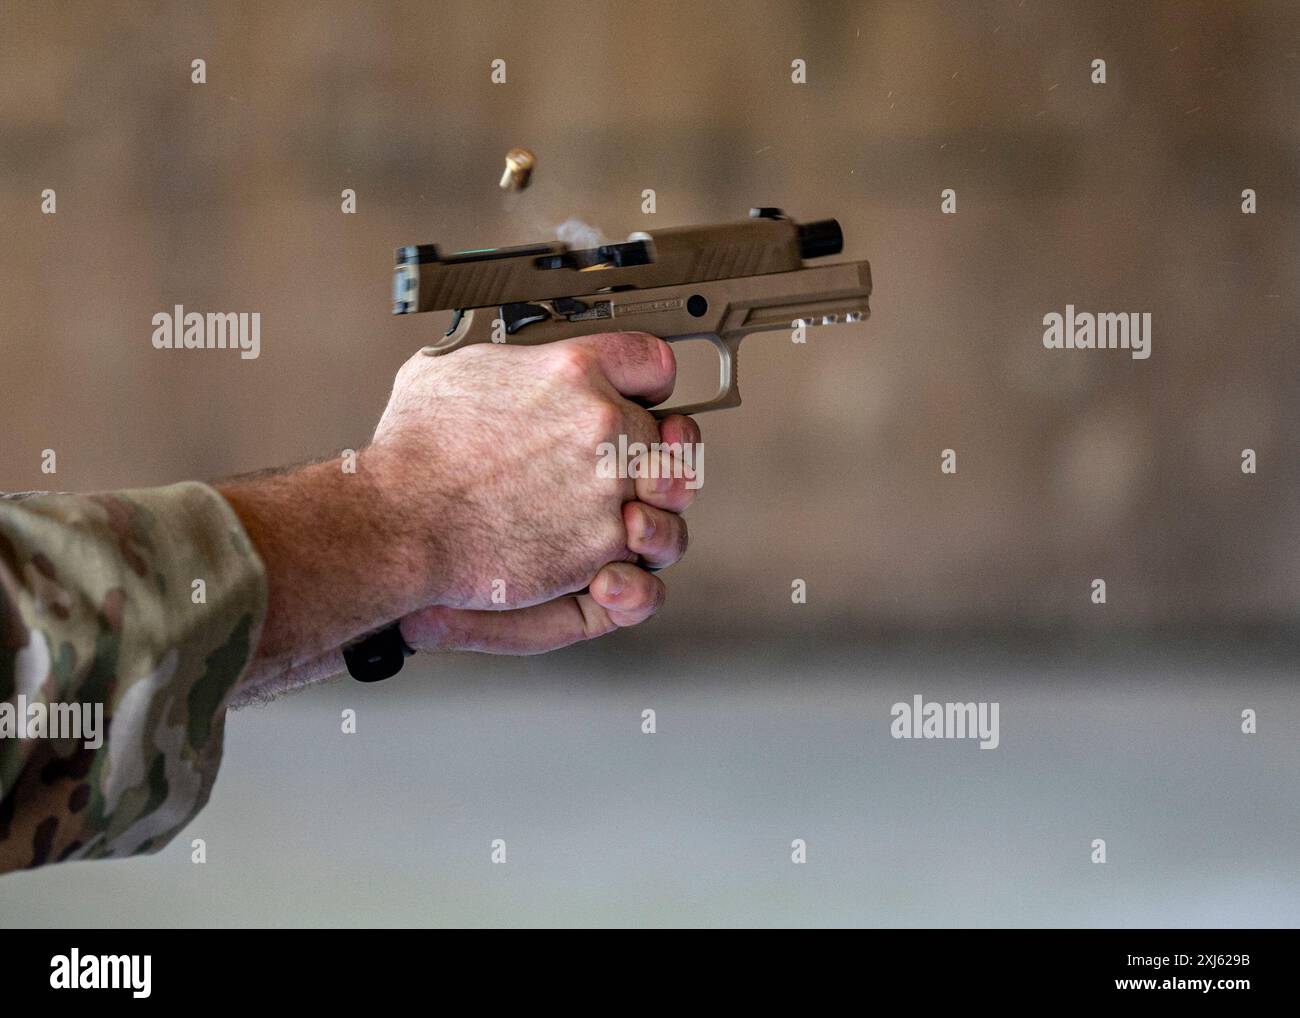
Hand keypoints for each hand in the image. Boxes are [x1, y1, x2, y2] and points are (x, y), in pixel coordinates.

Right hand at [367, 332, 696, 612]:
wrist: (399, 524)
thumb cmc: (414, 453)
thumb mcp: (454, 369)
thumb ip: (509, 363)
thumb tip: (514, 363)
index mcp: (571, 370)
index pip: (652, 361)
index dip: (647, 380)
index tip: (642, 393)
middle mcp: (601, 423)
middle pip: (662, 427)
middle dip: (641, 443)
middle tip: (617, 458)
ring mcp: (608, 485)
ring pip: (666, 487)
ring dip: (647, 495)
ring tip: (618, 502)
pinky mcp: (603, 541)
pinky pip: (642, 539)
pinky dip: (622, 543)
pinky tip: (594, 537)